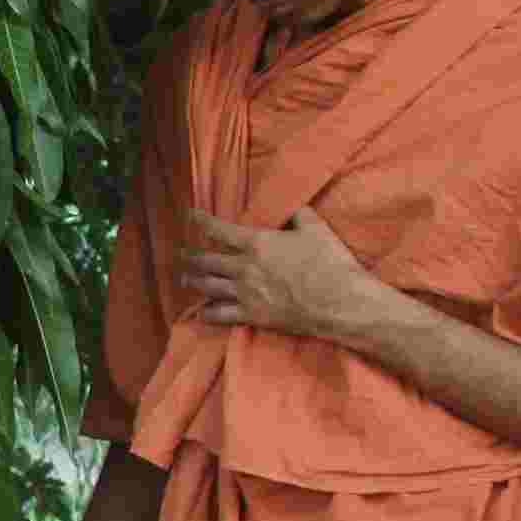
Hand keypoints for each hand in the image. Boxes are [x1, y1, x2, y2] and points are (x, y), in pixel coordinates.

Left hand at [179, 206, 384, 346]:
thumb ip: (298, 214)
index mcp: (257, 243)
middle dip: (189, 256)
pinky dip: (207, 312)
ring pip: (207, 286)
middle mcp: (243, 268)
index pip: (219, 229)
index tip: (190, 216)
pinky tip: (200, 312)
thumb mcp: (316, 228)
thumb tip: (291, 205)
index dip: (201, 221)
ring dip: (192, 281)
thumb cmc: (329, 262)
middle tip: (181, 255)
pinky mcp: (251, 315)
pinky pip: (220, 315)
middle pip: (206, 261)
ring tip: (184, 279)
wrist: (339, 301)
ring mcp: (244, 293)